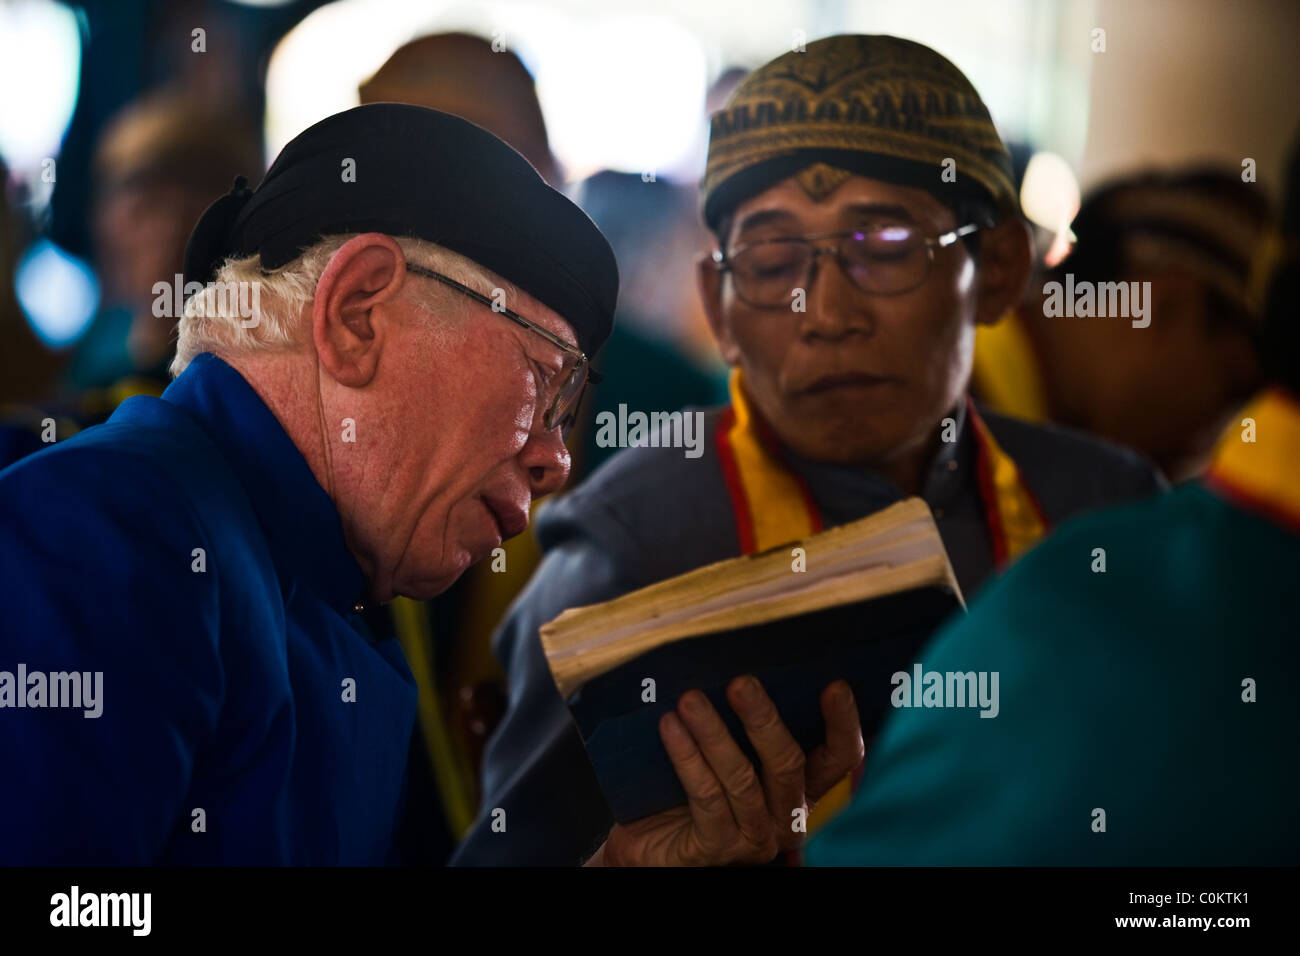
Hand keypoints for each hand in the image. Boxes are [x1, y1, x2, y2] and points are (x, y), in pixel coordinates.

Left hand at [585, 676, 863, 865]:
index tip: (834, 686)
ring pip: (743, 780)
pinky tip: (669, 727)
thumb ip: (745, 724)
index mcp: (799, 790)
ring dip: (715, 734)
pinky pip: (705, 796)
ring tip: (690, 699)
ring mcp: (753, 838)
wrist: (647, 842)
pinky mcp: (715, 849)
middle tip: (741, 682)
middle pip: (789, 765)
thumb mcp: (726, 751)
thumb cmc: (686, 789)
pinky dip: (687, 758)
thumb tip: (745, 665)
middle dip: (765, 719)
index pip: (838, 760)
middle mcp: (786, 819)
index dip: (842, 725)